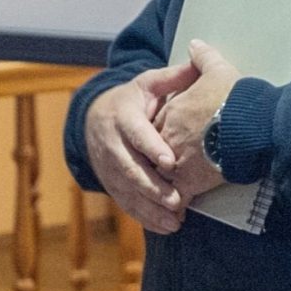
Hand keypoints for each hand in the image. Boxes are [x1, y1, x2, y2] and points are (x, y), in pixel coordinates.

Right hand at [84, 63, 197, 233]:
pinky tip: (165, 227)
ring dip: (151, 208)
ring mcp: (109, 167)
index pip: (136, 132)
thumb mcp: (147, 84)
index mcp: (122, 115)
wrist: (93, 118)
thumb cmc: (131, 99)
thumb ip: (171, 78)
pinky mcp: (111, 183)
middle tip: (176, 200)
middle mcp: (112, 143)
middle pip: (131, 168)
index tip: (170, 161)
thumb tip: (196, 63)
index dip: (151, 147)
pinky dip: (144, 217)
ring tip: (175, 221)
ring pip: (128, 191)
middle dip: (153, 187)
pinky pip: (126, 203)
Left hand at [154, 40, 242, 203]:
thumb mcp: (218, 70)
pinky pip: (175, 199)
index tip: (165, 142)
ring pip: (160, 179)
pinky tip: (177, 214)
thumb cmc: (234, 97)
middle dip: (155, 164)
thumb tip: (195, 44)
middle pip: (154, 153)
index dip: (160, 134)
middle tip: (159, 172)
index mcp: (172, 112)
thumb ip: (203, 59)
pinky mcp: (187, 183)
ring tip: (167, 200)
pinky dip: (174, 207)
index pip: (156, 125)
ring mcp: (175, 162)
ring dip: (161, 190)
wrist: (249, 124)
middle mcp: (168, 137)